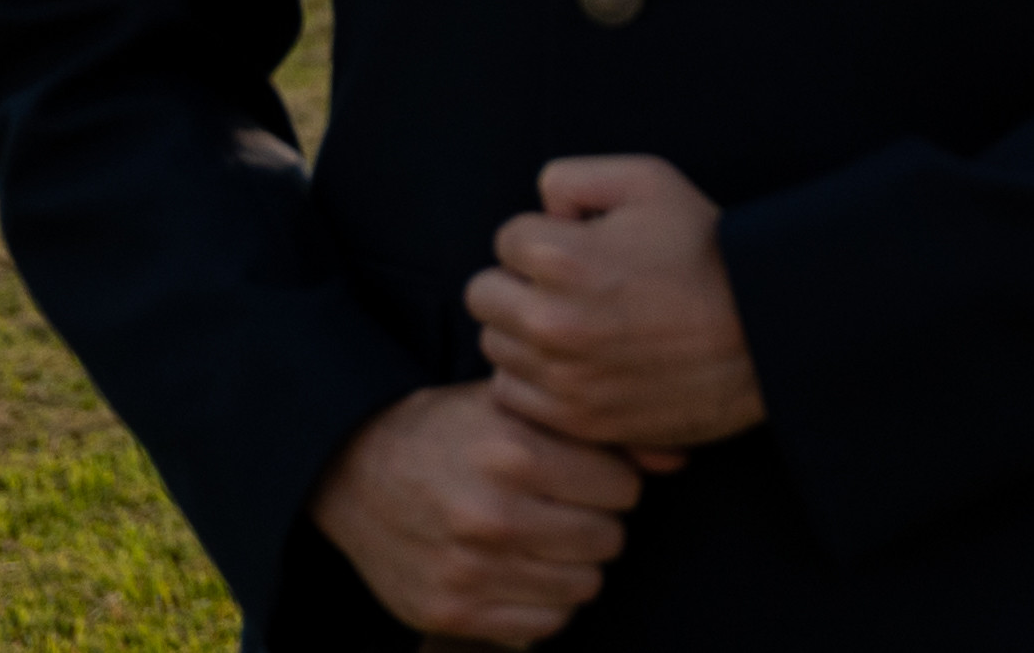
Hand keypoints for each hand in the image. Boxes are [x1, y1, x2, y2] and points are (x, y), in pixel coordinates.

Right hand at [308, 380, 643, 644]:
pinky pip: (543, 626)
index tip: (590, 475)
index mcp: (512, 453)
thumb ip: (598, 430)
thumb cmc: (452, 433)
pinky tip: (523, 571)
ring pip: (582, 586)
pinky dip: (543, 604)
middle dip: (598, 523)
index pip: (623, 488)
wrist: (356, 472)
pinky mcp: (451, 612)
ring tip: (546, 538)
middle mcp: (491, 515)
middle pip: (607, 540)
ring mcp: (469, 570)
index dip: (613, 480)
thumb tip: (677, 462)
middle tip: (570, 508)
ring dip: (574, 564)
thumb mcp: (519, 407)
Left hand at [466, 156, 766, 456]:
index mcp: (560, 256)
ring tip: (578, 322)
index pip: (506, 239)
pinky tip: (577, 361)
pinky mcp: (574, 417)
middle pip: (482, 295)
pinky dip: (534, 378)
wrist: (764, 333)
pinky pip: (511, 393)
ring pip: (495, 345)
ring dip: (523, 332)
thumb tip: (542, 209)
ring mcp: (560, 375)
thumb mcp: (652, 181)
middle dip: (519, 282)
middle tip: (569, 284)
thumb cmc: (708, 251)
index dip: (547, 234)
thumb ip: (577, 178)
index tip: (584, 244)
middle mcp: (548, 319)